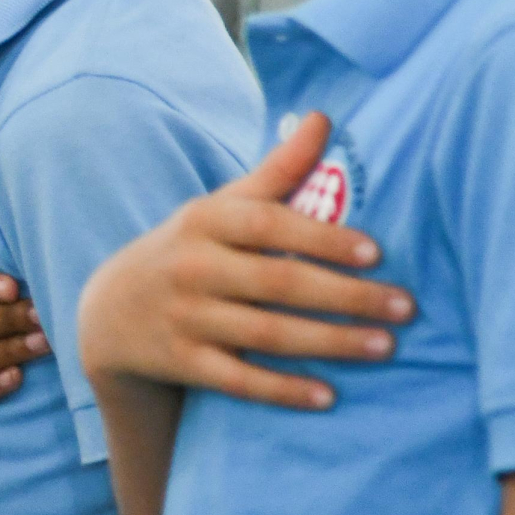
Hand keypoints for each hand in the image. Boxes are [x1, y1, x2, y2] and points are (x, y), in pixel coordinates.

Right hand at [79, 112, 415, 411]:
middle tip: (405, 308)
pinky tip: (328, 396)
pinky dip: (283, 390)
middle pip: (278, 284)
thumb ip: (277, 170)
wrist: (109, 313)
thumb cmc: (189, 250)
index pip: (269, 226)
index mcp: (206, 221)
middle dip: (346, 297)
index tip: (376, 253)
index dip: (322, 238)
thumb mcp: (221, 207)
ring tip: (386, 347)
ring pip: (266, 335)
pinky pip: (239, 381)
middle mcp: (192, 268)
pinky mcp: (182, 363)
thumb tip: (325, 118)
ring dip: (330, 343)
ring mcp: (185, 318)